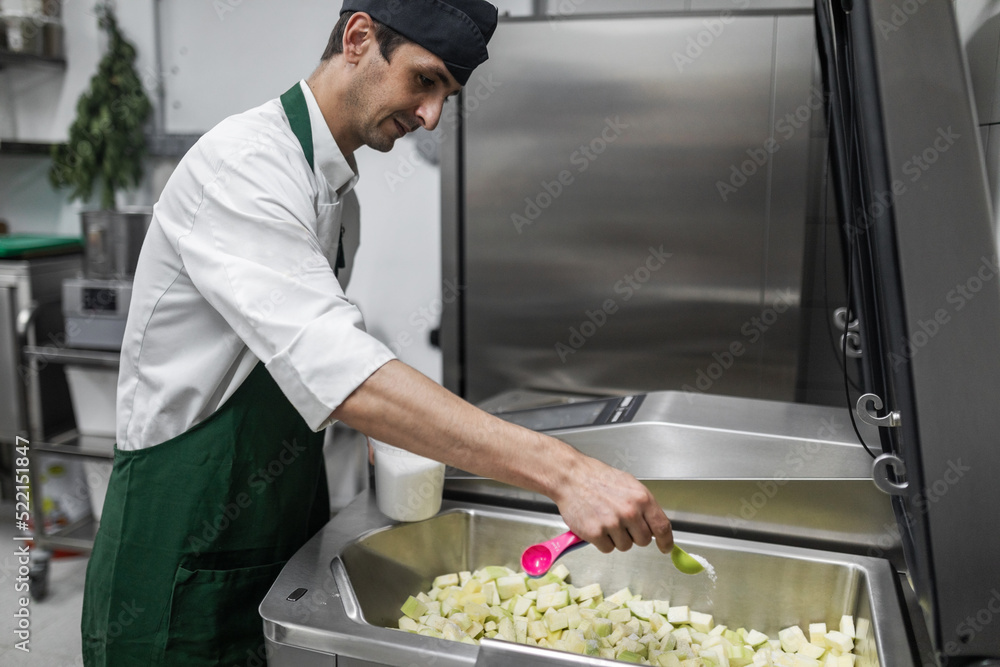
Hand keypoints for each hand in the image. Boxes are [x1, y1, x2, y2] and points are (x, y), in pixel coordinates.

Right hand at [551, 455, 672, 554]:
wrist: (571, 476)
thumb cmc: (598, 478)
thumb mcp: (628, 485)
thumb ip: (643, 505)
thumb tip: (654, 524)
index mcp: (641, 498)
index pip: (662, 527)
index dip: (666, 541)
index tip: (665, 547)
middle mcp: (629, 512)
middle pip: (643, 540)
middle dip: (634, 535)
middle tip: (621, 523)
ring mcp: (612, 523)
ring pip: (625, 546)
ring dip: (616, 538)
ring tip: (605, 520)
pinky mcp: (595, 533)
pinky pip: (607, 548)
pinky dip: (601, 541)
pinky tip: (595, 524)